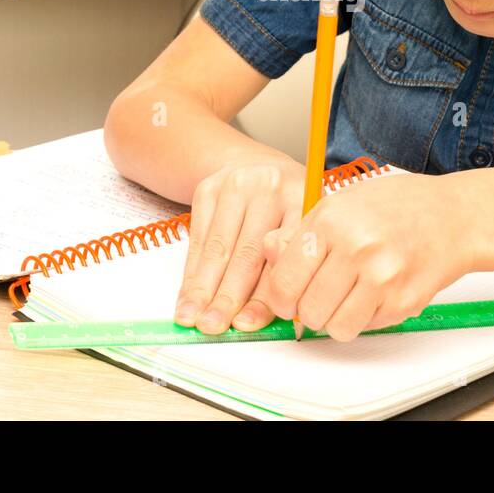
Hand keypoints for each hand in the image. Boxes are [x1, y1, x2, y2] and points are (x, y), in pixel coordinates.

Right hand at [174, 158, 305, 333]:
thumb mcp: (298, 229)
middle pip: (248, 252)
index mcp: (305, 201)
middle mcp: (272, 189)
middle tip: (214, 326)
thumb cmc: (284, 209)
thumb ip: (286, 269)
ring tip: (193, 318)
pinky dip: (192, 272)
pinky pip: (199, 238)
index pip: (283, 257)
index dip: (264, 294)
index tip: (247, 324)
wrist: (255, 165)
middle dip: (228, 295)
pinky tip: (187, 295)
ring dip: (203, 287)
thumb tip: (258, 319)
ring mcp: (238, 185)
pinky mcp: (209, 189)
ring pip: (219, 247)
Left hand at [262, 172, 474, 341]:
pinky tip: (374, 291)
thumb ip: (299, 232)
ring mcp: (383, 277)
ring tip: (348, 294)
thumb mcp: (339, 204)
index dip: (280, 297)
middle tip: (320, 295)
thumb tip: (267, 253)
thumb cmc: (396, 206)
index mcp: (331, 220)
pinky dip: (364, 317)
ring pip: (335, 328)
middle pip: (307, 311)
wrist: (454, 215)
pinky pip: (366, 328)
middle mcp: (356, 248)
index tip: (287, 296)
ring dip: (336, 318)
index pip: (283, 280)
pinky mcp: (404, 301)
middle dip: (308, 310)